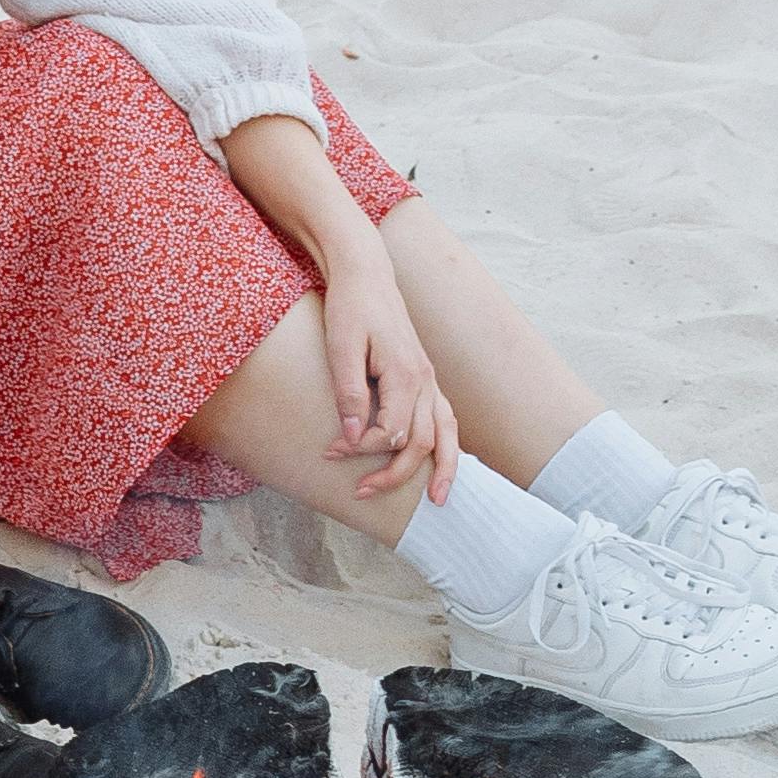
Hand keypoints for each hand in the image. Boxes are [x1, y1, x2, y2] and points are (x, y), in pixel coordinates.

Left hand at [318, 242, 455, 515]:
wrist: (366, 276)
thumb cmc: (350, 309)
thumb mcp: (341, 348)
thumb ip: (349, 394)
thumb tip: (354, 439)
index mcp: (405, 373)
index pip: (391, 433)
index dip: (360, 450)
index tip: (329, 451)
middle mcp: (424, 380)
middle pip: (422, 443)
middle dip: (394, 475)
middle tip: (361, 493)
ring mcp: (429, 379)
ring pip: (446, 434)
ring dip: (443, 469)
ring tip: (438, 501)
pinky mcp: (425, 378)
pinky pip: (446, 419)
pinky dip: (448, 446)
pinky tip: (442, 464)